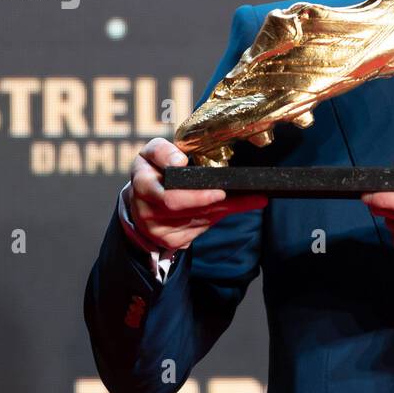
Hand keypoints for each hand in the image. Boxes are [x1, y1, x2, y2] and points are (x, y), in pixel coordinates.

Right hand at [127, 138, 266, 252]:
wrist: (141, 199)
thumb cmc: (151, 171)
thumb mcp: (151, 153)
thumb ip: (163, 151)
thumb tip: (179, 161)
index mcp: (142, 187)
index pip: (171, 198)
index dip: (198, 197)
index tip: (221, 192)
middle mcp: (148, 213)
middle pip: (192, 212)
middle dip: (222, 204)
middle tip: (250, 195)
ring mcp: (159, 231)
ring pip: (201, 220)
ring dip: (228, 210)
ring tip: (252, 198)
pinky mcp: (171, 241)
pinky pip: (201, 229)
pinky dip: (218, 217)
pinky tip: (232, 207)